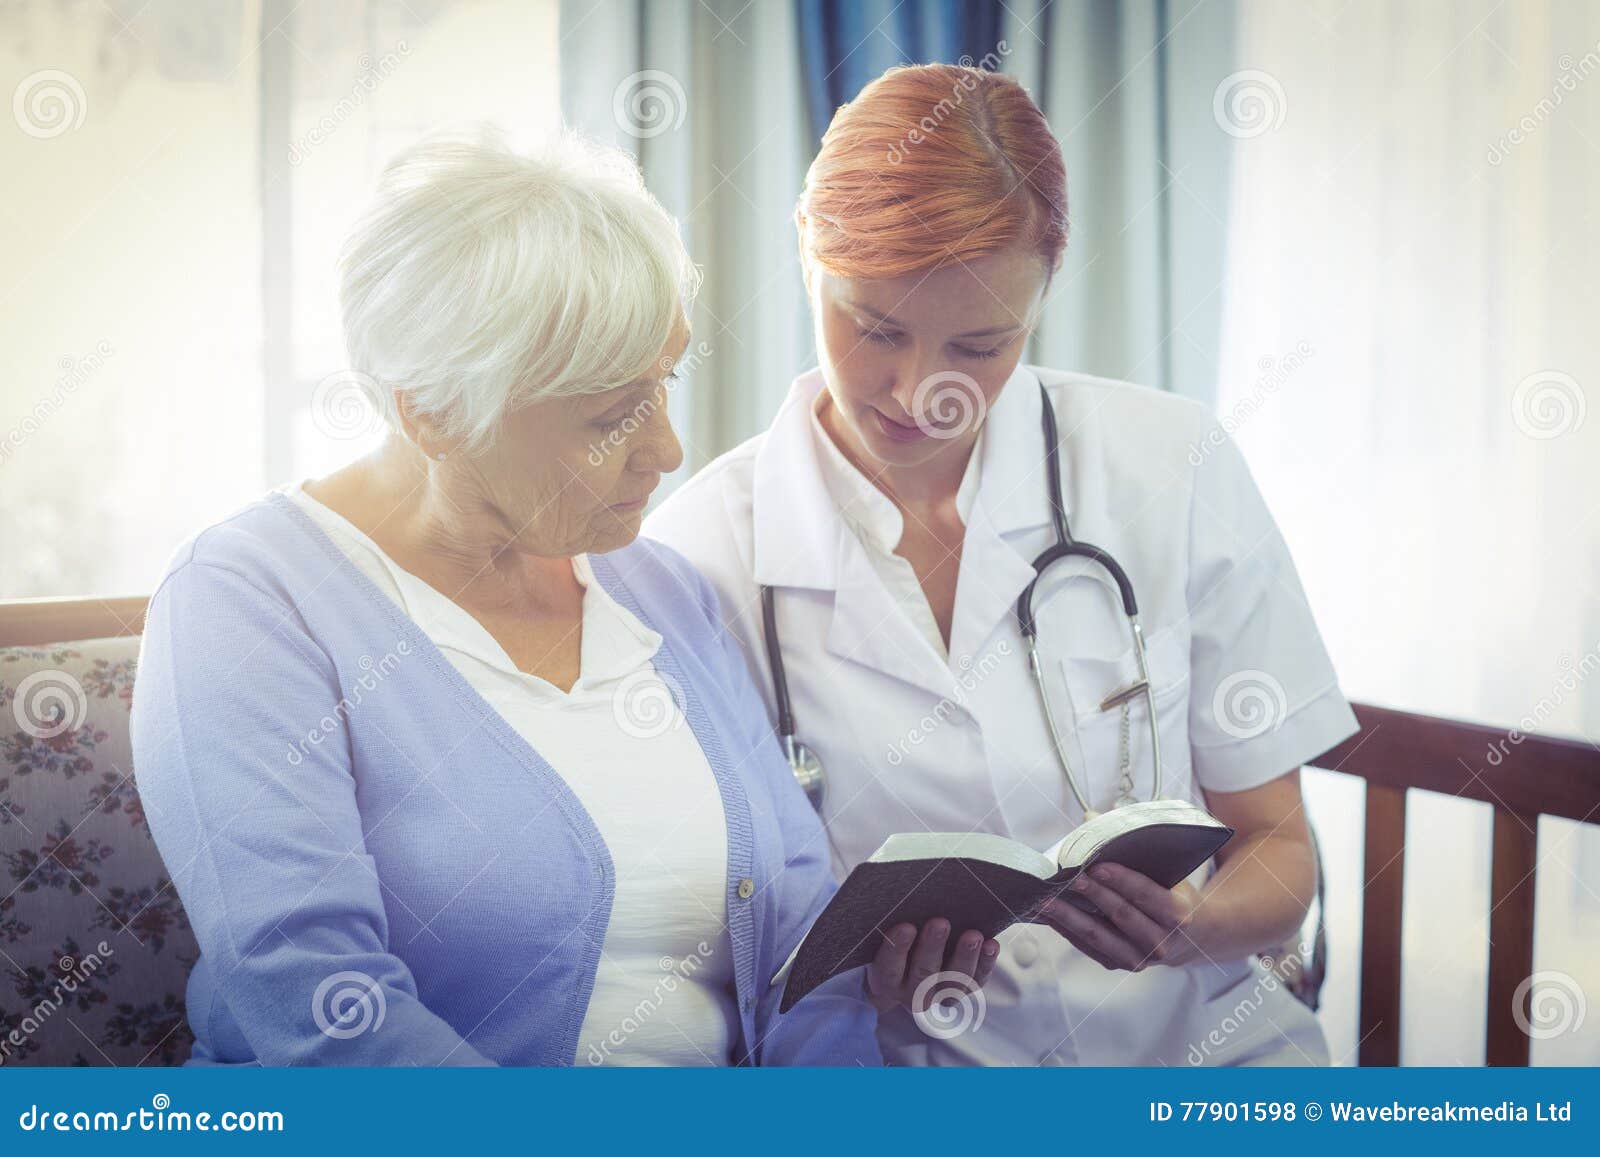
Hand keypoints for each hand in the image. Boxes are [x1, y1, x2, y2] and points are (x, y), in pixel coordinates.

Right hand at [864, 918, 1000, 1012]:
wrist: (909, 970)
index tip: (905, 927)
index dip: (897, 949)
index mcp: (888, 981)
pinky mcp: (964, 989)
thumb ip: (895, 925)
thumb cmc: (897, 943)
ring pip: (954, 981)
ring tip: (973, 935)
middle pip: (923, 973)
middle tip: (940, 923)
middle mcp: (913, 992)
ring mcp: (940, 994)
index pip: (889, 968)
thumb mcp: (886, 938)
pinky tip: (991, 945)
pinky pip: (977, 979)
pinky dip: (985, 963)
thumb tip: (902, 891)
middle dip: (933, 947)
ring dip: (964, 957)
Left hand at [1037, 863, 1210, 969]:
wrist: (1187, 937)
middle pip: (1121, 915)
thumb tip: (1092, 817)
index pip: (1146, 894)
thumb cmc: (1171, 895)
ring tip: (1045, 900)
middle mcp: (1161, 941)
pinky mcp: (1120, 964)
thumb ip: (1132, 846)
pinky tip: (1048, 916)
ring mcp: (1140, 959)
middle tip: (1066, 878)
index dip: (1121, 880)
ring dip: (1069, 918)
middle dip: (1092, 894)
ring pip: (1099, 936)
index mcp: (1178, 914)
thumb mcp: (1166, 871)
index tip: (1095, 866)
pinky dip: (1066, 930)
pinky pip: (1089, 947)